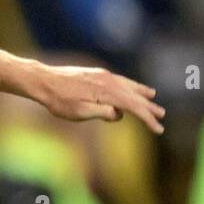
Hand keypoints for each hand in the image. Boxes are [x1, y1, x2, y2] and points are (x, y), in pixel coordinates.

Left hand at [33, 63, 164, 133]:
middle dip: (148, 106)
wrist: (42, 80)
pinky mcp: (94, 73)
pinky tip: (129, 86)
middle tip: (161, 116)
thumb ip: (102, 113)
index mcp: (106, 92)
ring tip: (152, 96)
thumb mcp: (80, 112)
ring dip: (140, 92)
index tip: (158, 130)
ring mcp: (101, 75)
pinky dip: (128, 84)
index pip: (134, 107)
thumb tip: (119, 114)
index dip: (147, 119)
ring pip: (127, 84)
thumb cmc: (59, 100)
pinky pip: (118, 79)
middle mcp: (107, 80)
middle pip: (134, 95)